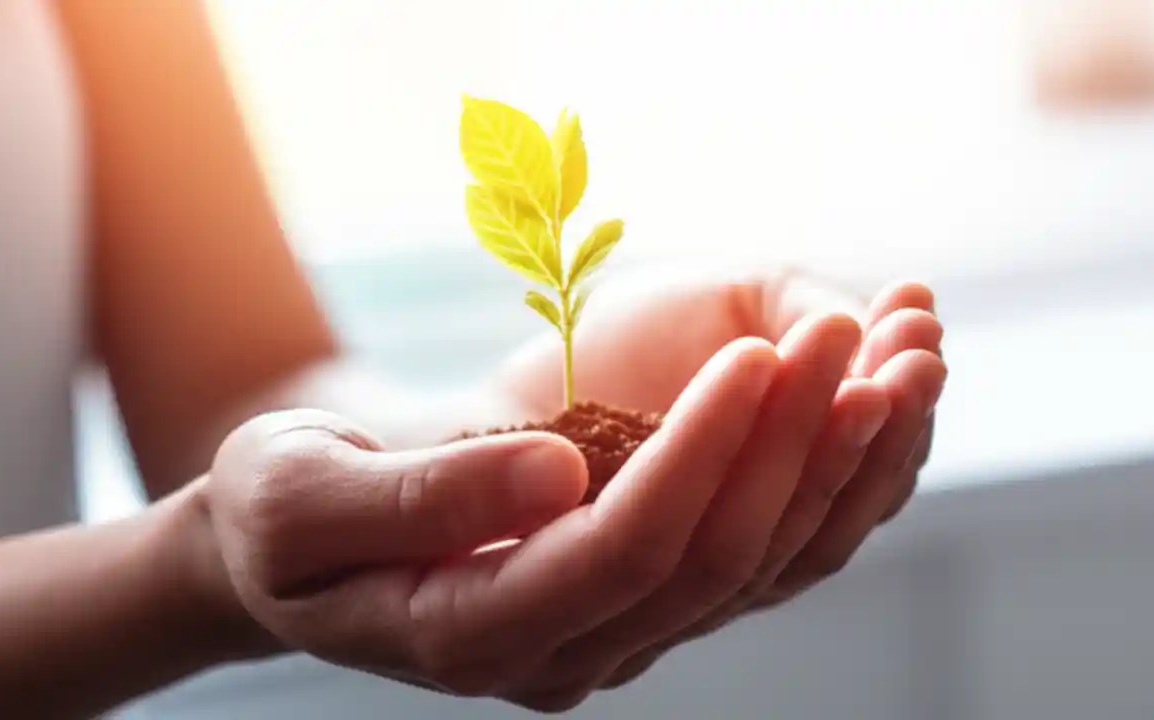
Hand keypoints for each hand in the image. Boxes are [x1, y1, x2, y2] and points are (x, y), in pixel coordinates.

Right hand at [195, 314, 905, 710]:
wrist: (290, 544)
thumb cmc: (278, 510)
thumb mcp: (302, 497)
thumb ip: (419, 499)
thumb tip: (557, 474)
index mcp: (469, 632)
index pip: (619, 553)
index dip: (695, 458)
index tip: (755, 353)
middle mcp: (556, 654)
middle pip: (705, 563)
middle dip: (781, 448)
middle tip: (842, 331)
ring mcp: (600, 635)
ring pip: (742, 567)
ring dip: (814, 464)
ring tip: (874, 358)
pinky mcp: (625, 598)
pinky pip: (738, 551)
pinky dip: (798, 480)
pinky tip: (841, 403)